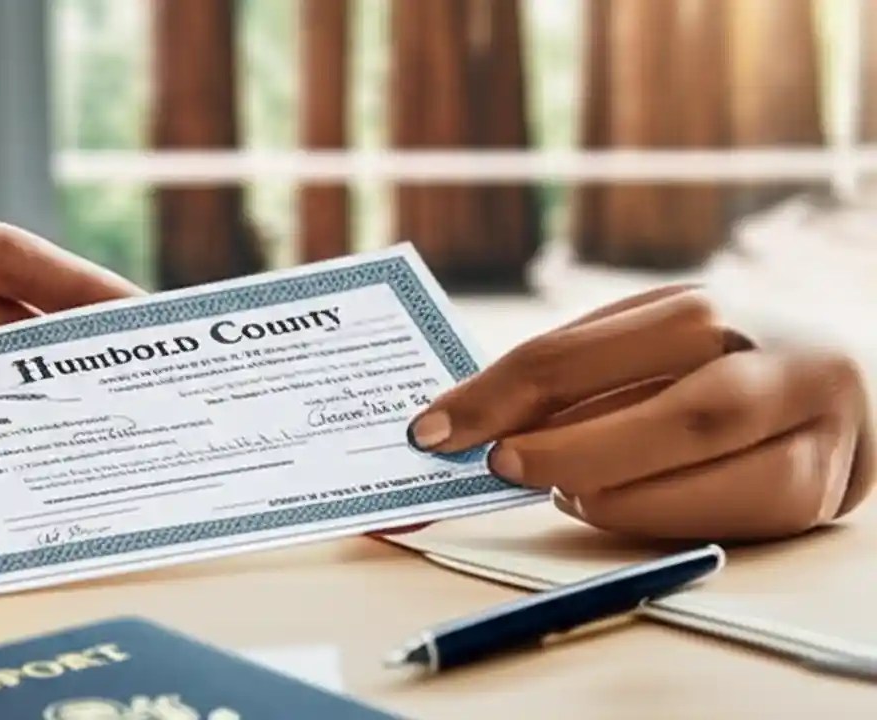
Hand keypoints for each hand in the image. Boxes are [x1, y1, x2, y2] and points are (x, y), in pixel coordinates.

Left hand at [406, 286, 873, 540]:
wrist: (842, 379)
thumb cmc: (715, 354)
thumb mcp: (649, 332)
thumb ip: (574, 365)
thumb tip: (472, 413)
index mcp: (713, 308)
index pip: (586, 352)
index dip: (497, 394)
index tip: (432, 428)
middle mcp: (776, 366)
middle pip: (675, 418)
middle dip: (569, 450)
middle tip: (499, 466)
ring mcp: (810, 435)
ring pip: (709, 480)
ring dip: (613, 495)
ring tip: (563, 489)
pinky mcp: (817, 496)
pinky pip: (724, 524)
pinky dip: (653, 519)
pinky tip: (615, 502)